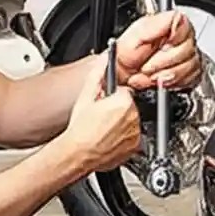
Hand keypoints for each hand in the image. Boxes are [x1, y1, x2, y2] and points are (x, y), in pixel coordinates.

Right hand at [60, 54, 141, 172]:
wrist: (78, 154)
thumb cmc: (80, 129)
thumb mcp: (86, 97)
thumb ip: (97, 75)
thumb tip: (103, 61)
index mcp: (124, 102)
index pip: (124, 92)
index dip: (112, 97)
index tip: (103, 104)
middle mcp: (134, 117)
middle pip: (129, 106)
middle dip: (117, 109)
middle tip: (101, 117)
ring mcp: (136, 134)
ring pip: (131, 122)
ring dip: (121, 123)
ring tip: (104, 129)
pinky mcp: (135, 147)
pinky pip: (133, 138)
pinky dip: (124, 137)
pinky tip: (109, 138)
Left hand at [115, 11, 201, 90]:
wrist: (120, 83)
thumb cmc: (122, 61)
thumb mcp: (130, 39)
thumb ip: (153, 25)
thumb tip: (175, 17)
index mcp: (166, 26)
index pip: (183, 24)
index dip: (172, 39)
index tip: (159, 48)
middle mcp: (179, 41)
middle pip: (189, 48)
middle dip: (164, 62)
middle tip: (147, 67)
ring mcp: (186, 59)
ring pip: (191, 65)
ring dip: (167, 75)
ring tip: (150, 76)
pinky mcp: (189, 77)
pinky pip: (191, 79)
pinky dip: (174, 83)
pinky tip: (160, 82)